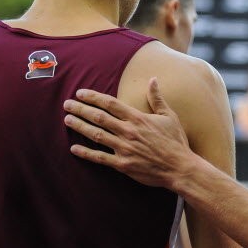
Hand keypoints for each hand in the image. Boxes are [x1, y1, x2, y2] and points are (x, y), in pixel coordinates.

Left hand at [63, 77, 190, 188]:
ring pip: (96, 134)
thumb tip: (153, 80)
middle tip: (66, 104)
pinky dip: (86, 153)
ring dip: (80, 126)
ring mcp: (124, 148)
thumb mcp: (169, 116)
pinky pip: (100, 158)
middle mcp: (128, 131)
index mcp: (138, 118)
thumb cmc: (176, 141)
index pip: (110, 104)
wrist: (180, 168)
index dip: (93, 97)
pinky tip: (74, 148)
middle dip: (80, 109)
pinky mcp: (123, 165)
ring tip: (67, 120)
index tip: (80, 93)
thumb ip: (157, 98)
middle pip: (99, 117)